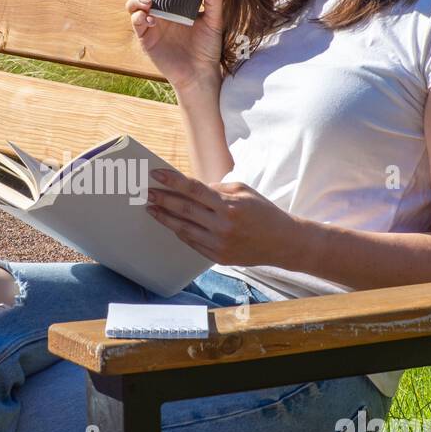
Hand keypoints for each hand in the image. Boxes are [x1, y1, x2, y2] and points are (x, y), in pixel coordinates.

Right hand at [125, 0, 223, 93]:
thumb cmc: (207, 47)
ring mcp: (151, 24)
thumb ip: (213, 1)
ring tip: (149, 2)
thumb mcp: (214, 21)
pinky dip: (139, 17)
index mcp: (174, 4)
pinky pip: (136, 23)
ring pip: (133, 4)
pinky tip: (151, 18)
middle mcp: (160, 11)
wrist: (201, 72)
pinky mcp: (146, 38)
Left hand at [144, 168, 296, 264]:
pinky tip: (171, 224)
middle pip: (184, 210)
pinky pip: (192, 243)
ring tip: (152, 209)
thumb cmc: (263, 212)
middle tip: (147, 193)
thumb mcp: (244, 191)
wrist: (283, 242)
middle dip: (163, 200)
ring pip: (184, 229)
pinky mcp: (218, 257)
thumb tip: (190, 188)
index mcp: (229, 205)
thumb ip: (216, 189)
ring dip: (165, 218)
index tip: (156, 174)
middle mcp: (222, 226)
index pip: (194, 190)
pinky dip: (180, 232)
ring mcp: (219, 244)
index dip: (172, 181)